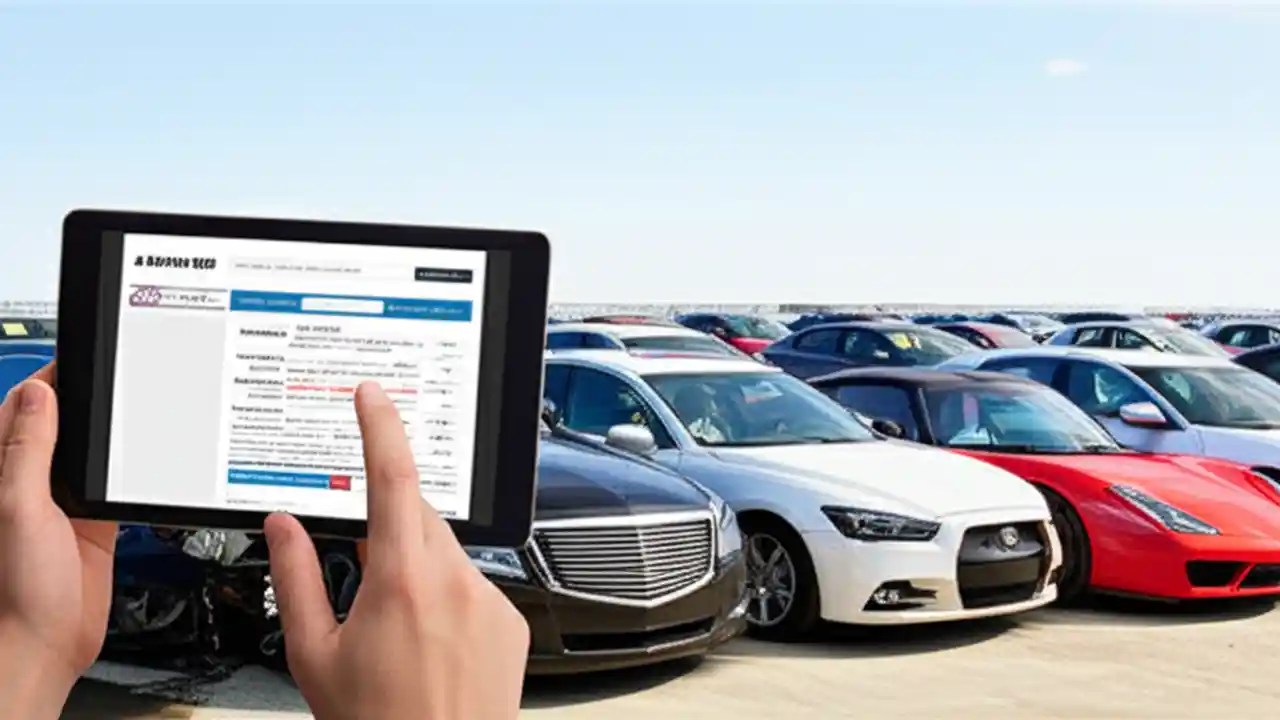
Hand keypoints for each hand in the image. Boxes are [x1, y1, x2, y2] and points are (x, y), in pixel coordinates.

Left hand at [0, 364, 117, 718]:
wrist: (43, 646)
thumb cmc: (12, 590)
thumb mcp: (17, 507)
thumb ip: (28, 449)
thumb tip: (37, 394)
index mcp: (0, 470)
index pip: (24, 408)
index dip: (51, 380)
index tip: (84, 357)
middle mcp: (28, 482)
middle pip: (63, 425)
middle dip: (90, 405)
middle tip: (123, 380)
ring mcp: (61, 502)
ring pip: (92, 453)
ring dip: (112, 439)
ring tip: (138, 414)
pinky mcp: (92, 523)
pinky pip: (115, 486)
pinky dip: (130, 475)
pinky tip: (146, 463)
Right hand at [265, 381, 529, 719]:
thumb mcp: (313, 654)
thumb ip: (295, 578)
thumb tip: (283, 527)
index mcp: (400, 579)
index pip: (392, 477)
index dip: (380, 427)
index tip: (372, 396)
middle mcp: (453, 581)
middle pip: (420, 516)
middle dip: (390, 528)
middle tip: (364, 577)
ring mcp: (488, 600)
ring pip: (448, 551)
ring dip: (420, 567)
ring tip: (399, 630)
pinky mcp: (509, 620)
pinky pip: (473, 585)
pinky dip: (449, 597)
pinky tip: (431, 643)